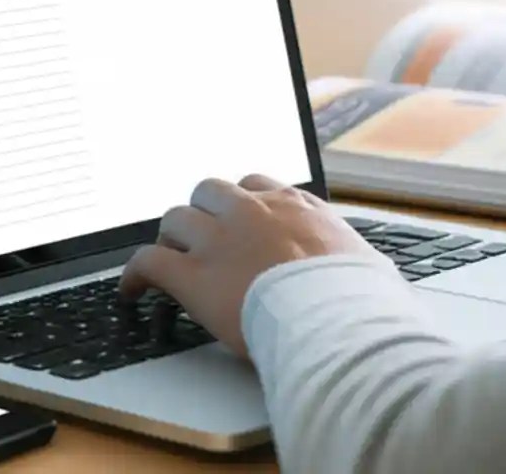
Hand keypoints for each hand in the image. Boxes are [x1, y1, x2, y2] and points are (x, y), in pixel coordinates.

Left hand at [117, 174, 383, 356]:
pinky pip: (147, 261)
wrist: (336, 321)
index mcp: (296, 207)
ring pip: (175, 218)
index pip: (258, 184)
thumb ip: (358, 261)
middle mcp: (253, 212)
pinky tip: (131, 291)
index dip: (243, 203)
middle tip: (199, 238)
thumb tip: (373, 278)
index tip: (239, 217)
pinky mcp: (191, 274)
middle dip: (202, 212)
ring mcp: (218, 240)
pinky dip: (134, 275)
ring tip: (169, 259)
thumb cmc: (361, 302)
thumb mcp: (371, 267)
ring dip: (171, 238)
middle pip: (210, 190)